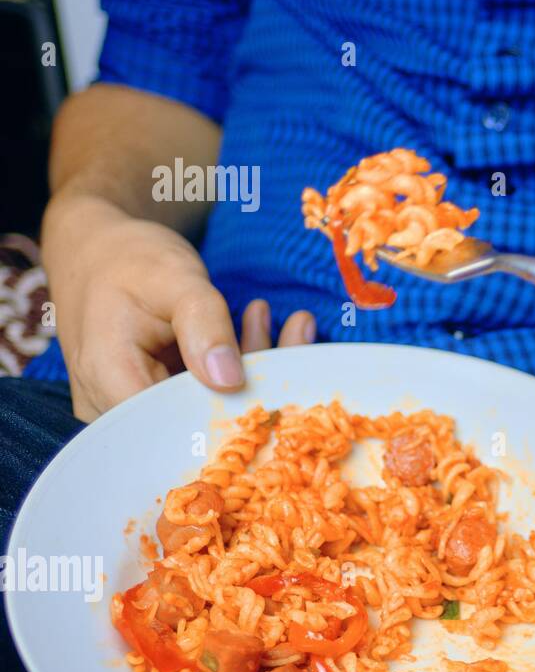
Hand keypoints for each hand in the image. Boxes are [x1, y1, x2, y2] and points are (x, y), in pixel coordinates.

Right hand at [43, 197, 315, 420]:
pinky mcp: (152, 396)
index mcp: (109, 379)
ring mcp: (132, 404)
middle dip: (258, 381)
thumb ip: (202, 325)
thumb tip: (230, 381)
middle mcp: (112, 405)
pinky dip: (233, 362)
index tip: (285, 377)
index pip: (178, 423)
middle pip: (197, 416)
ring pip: (204, 403)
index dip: (234, 412)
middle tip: (300, 334)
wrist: (97, 248)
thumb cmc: (130, 257)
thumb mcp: (173, 278)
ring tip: (292, 321)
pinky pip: (199, 391)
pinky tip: (260, 323)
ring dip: (251, 365)